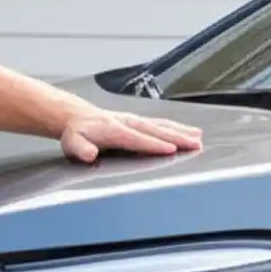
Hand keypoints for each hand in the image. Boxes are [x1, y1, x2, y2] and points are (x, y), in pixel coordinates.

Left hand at [60, 108, 202, 161]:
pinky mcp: (140, 121)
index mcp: (113, 130)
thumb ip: (81, 148)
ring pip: (161, 125)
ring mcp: (135, 120)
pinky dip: (177, 127)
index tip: (171, 149)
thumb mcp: (72, 143)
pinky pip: (161, 123)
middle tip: (194, 144)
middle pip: (155, 130)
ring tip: (198, 138)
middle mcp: (127, 122)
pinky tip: (191, 131)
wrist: (77, 117)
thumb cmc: (77, 133)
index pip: (137, 138)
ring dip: (180, 131)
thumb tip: (89, 154)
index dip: (153, 144)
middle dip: (175, 137)